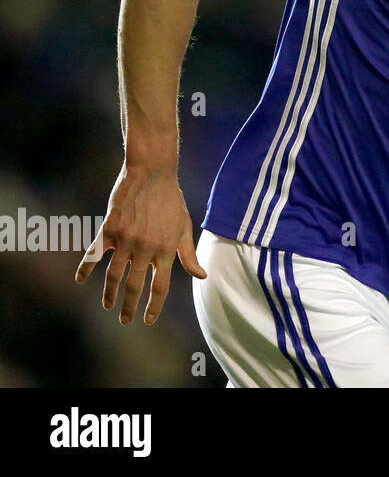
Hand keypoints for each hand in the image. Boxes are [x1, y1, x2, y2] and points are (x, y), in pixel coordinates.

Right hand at [75, 162, 206, 324]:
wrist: (152, 173)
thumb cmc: (171, 201)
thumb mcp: (184, 227)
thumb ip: (188, 255)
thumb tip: (201, 276)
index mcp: (166, 250)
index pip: (161, 286)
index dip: (154, 306)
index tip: (147, 320)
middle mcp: (146, 248)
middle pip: (136, 286)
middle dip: (129, 306)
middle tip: (124, 321)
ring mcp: (126, 240)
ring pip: (114, 275)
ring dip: (109, 293)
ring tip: (108, 306)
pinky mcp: (109, 229)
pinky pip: (94, 254)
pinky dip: (85, 268)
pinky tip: (80, 280)